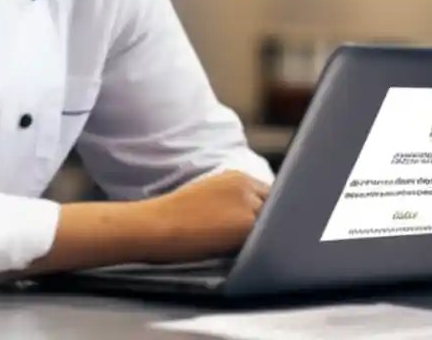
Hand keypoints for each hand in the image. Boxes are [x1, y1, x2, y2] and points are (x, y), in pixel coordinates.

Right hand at [136, 170, 270, 263]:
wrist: (155, 224)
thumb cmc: (172, 216)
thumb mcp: (207, 195)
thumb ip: (233, 202)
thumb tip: (255, 220)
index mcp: (236, 177)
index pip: (269, 195)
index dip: (267, 212)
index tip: (262, 227)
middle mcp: (246, 186)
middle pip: (276, 207)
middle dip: (271, 223)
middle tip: (259, 241)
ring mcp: (248, 204)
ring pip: (273, 223)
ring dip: (267, 236)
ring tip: (248, 249)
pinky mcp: (246, 225)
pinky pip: (265, 239)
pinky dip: (260, 247)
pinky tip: (244, 254)